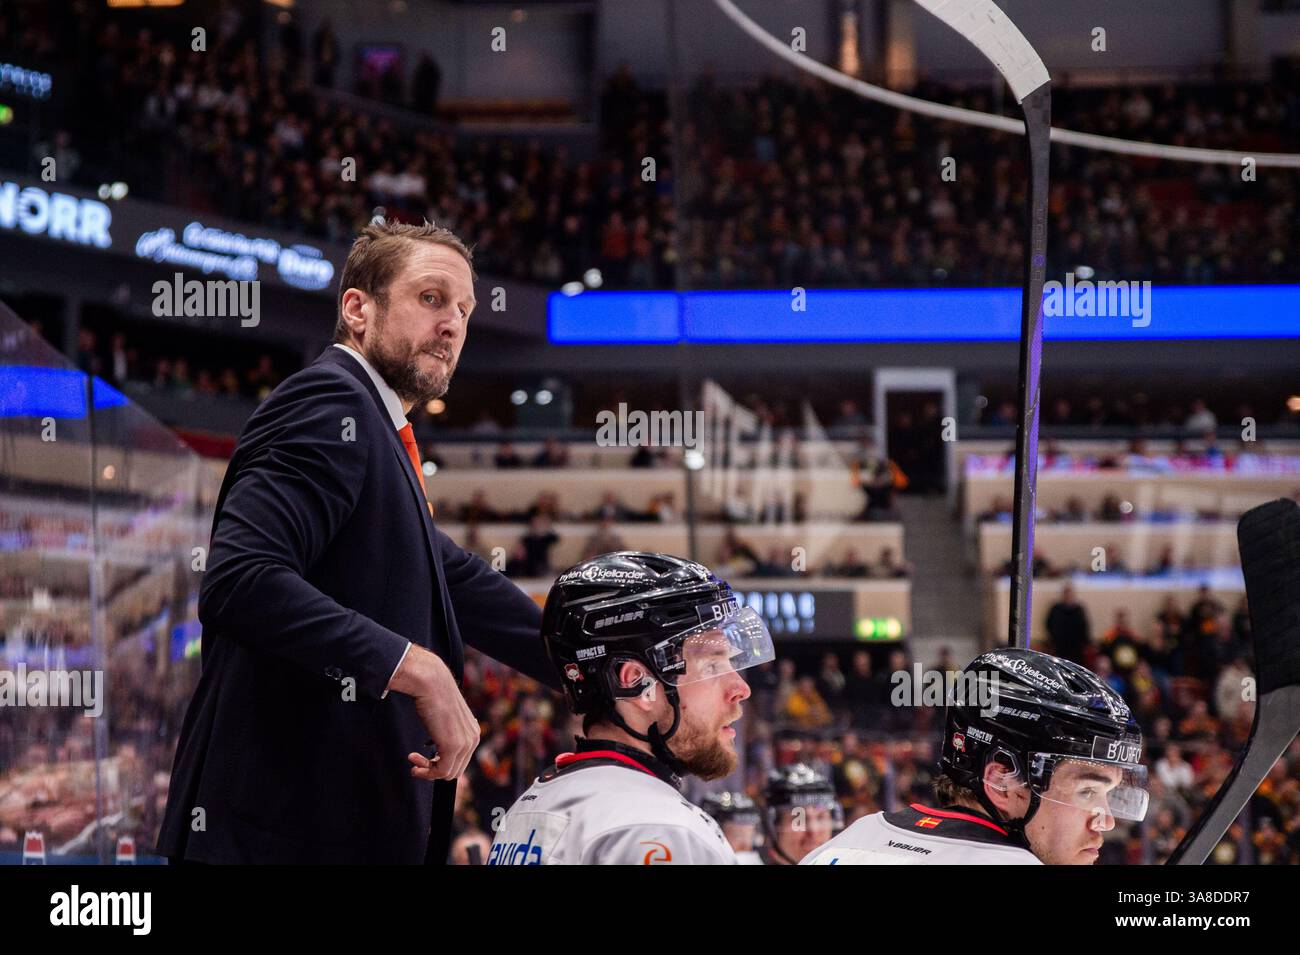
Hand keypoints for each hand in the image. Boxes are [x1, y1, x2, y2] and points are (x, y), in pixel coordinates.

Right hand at [388, 644, 479, 779]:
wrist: (431, 682)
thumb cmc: (433, 695)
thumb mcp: (445, 717)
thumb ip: (447, 732)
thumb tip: (437, 746)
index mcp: (473, 732)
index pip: (460, 761)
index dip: (440, 764)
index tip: (423, 758)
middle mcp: (473, 739)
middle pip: (454, 770)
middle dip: (433, 770)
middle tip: (414, 762)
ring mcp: (464, 744)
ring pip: (447, 774)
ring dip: (426, 771)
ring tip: (412, 760)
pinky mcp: (453, 746)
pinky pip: (441, 771)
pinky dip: (425, 771)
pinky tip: (412, 758)